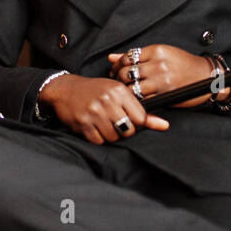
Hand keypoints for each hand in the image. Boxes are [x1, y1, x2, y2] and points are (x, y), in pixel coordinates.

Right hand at [38, 74, 168, 143]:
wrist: (66, 90)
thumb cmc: (96, 91)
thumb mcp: (119, 94)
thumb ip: (142, 110)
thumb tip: (164, 125)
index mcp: (119, 91)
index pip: (140, 118)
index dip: (137, 123)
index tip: (130, 120)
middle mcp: (107, 101)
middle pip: (128, 130)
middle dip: (124, 131)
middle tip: (115, 122)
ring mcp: (94, 113)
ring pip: (114, 137)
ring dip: (110, 135)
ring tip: (104, 124)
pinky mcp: (83, 124)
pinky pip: (98, 141)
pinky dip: (98, 138)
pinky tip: (94, 127)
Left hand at [107, 44, 227, 108]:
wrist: (206, 75)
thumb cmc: (182, 63)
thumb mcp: (161, 53)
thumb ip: (136, 56)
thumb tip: (111, 57)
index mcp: (156, 50)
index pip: (126, 57)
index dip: (117, 65)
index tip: (115, 70)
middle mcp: (158, 64)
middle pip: (126, 73)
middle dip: (118, 78)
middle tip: (118, 82)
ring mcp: (162, 80)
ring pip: (132, 87)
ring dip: (125, 91)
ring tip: (125, 91)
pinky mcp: (166, 94)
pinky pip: (143, 99)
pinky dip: (136, 101)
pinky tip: (135, 99)